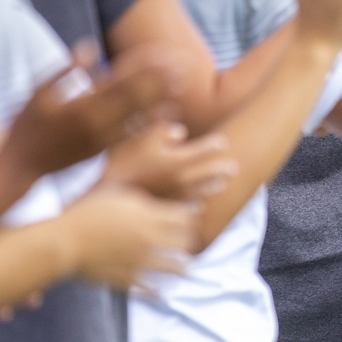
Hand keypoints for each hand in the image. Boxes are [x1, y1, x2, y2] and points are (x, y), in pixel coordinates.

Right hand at [2, 42, 173, 178]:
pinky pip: (133, 134)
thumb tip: (89, 46)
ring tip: (182, 83)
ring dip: (161, 97)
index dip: (144, 64)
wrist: (22, 165)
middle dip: (160, 77)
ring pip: (139, 115)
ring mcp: (103, 137)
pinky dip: (150, 122)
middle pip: (137, 95)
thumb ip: (65, 70)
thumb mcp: (38, 92)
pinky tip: (167, 113)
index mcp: (82, 103)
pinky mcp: (104, 150)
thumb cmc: (27, 124)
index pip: (120, 78)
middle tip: (183, 62)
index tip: (163, 50)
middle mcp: (97, 121)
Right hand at [58, 186, 194, 288]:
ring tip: (183, 268)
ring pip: (176, 268)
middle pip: (186, 242)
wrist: (62, 242)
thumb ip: (142, 201)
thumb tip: (161, 204)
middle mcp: (149, 240)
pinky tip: (161, 286)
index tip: (188, 217)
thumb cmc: (85, 214)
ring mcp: (140, 262)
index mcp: (148, 217)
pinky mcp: (128, 280)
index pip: (186, 217)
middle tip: (187, 242)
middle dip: (189, 241)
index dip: (190, 216)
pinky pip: (154, 288)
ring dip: (182, 268)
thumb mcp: (116, 196)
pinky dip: (161, 288)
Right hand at [101, 121, 235, 200]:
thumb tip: (182, 131)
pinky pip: (190, 208)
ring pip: (205, 192)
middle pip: (213, 173)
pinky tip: (198, 204)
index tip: (222, 143)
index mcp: (179, 159)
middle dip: (223, 168)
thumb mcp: (140, 140)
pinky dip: (196, 204)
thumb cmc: (123, 164)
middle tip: (233, 167)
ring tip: (221, 184)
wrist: (108, 195)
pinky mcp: (169, 210)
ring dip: (215, 187)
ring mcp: (178, 197)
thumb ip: (162, 131)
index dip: (215, 145)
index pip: (207, 149)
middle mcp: (184, 179)